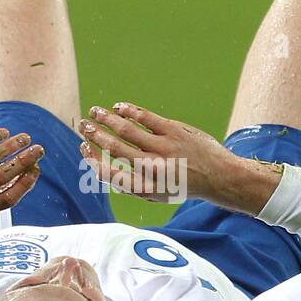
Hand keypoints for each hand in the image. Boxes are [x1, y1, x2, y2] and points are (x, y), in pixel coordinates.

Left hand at [0, 128, 43, 214]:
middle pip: (0, 177)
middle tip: (38, 150)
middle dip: (23, 162)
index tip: (36, 169)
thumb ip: (1, 186)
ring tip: (25, 138)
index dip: (25, 184)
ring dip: (11, 146)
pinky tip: (4, 133)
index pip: (6, 199)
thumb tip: (31, 169)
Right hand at [77, 103, 280, 213]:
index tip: (84, 147)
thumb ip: (131, 184)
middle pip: (114, 147)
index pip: (108, 172)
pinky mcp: (173, 131)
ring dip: (106, 118)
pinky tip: (118, 107)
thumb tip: (104, 170)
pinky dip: (129, 110)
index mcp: (144, 186)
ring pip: (126, 129)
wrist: (218, 176)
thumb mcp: (156, 194)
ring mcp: (162, 148)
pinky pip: (145, 117)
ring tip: (94, 111)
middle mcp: (151, 168)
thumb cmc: (182, 184)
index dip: (91, 158)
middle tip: (82, 125)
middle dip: (94, 135)